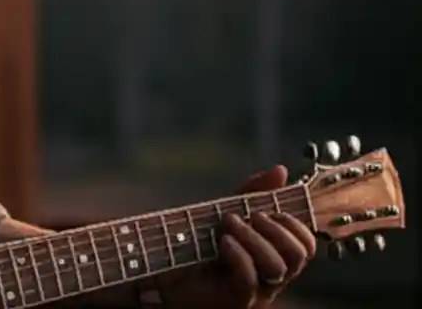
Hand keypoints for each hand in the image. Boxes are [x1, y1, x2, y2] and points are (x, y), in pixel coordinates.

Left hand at [157, 166, 317, 308]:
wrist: (161, 263)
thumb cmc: (195, 240)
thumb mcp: (226, 210)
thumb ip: (253, 194)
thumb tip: (282, 170)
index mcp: (273, 255)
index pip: (305, 246)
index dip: (296, 225)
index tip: (271, 211)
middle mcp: (269, 276)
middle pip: (297, 255)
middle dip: (276, 229)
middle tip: (249, 216)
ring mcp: (254, 291)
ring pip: (277, 267)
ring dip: (254, 238)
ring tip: (227, 225)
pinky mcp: (235, 299)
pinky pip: (250, 280)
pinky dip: (239, 256)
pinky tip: (223, 243)